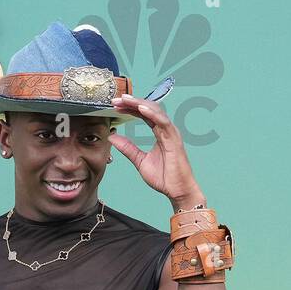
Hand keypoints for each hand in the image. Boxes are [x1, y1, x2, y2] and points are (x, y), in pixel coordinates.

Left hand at [108, 94, 203, 208]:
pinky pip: (163, 121)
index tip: (116, 105)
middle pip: (148, 108)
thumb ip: (128, 148)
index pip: (143, 114)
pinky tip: (140, 108)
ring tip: (125, 100)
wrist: (177, 190)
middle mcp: (165, 129)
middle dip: (132, 102)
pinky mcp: (174, 138)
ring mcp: (170, 132)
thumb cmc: (164, 177)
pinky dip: (152, 113)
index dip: (130, 108)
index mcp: (159, 132)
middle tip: (116, 99)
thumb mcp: (140, 161)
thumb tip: (113, 138)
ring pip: (155, 111)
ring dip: (139, 103)